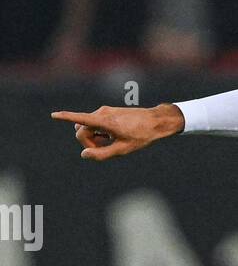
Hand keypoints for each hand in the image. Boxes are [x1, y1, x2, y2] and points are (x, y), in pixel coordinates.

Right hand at [50, 103, 184, 159]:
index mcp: (104, 121)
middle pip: (82, 130)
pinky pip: (96, 124)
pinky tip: (113, 136)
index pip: (81, 119)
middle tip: (104, 149)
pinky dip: (99, 133)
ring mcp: (104, 111)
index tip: (53, 115)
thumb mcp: (123, 149)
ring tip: (111, 142)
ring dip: (94, 137)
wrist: (155, 121)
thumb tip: (84, 154)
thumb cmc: (141, 136)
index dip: (66, 117)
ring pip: (88, 127)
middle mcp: (101, 113)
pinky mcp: (108, 112)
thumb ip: (102, 154)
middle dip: (88, 142)